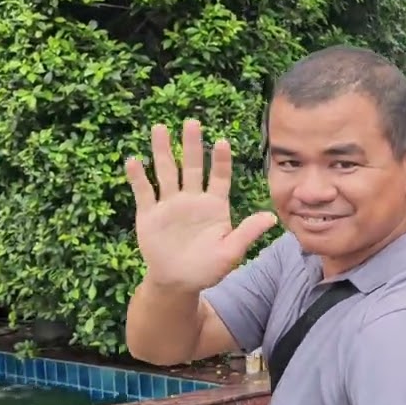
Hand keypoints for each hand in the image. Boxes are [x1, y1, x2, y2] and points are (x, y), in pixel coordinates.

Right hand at [125, 120, 276, 292]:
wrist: (178, 282)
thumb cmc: (208, 269)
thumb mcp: (231, 252)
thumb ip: (247, 233)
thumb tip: (271, 218)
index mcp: (214, 206)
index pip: (220, 177)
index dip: (221, 161)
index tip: (222, 142)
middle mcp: (192, 199)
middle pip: (192, 167)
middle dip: (192, 145)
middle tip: (191, 122)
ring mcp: (170, 205)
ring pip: (166, 172)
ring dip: (163, 151)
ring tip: (160, 128)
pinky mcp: (149, 214)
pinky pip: (144, 192)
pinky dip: (138, 177)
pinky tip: (134, 161)